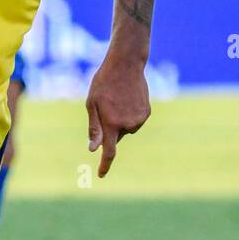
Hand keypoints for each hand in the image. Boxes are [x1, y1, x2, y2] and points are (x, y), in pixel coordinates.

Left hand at [86, 54, 149, 177]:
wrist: (126, 65)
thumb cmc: (103, 83)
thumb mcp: (92, 103)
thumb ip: (94, 128)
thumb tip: (93, 149)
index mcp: (111, 124)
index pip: (109, 152)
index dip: (105, 165)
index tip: (101, 174)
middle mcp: (127, 125)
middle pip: (117, 136)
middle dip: (111, 128)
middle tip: (106, 107)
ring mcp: (138, 120)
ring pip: (126, 128)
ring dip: (121, 120)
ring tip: (118, 99)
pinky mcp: (146, 113)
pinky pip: (135, 121)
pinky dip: (130, 114)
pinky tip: (127, 98)